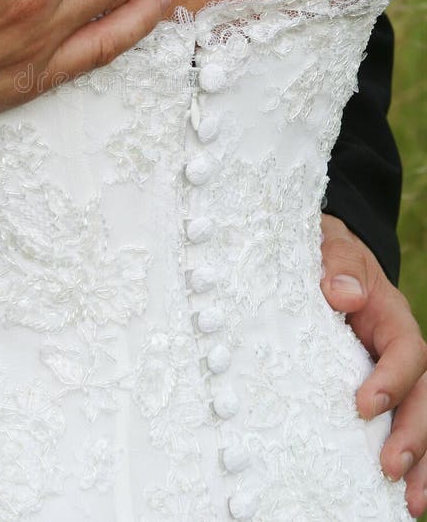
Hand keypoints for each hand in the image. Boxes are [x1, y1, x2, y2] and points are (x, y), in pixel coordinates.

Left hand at [321, 213, 426, 517]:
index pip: (406, 350)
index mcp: (391, 316)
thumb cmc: (328, 257)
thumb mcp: (332, 247)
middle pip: (424, 395)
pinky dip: (405, 461)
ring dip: (421, 462)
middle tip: (390, 469)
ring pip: (420, 417)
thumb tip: (343, 293)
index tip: (363, 406)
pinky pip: (395, 425)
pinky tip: (396, 496)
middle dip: (414, 435)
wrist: (325, 261)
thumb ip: (338, 263)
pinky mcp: (374, 392)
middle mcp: (399, 349)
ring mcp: (390, 374)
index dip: (391, 380)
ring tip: (410, 504)